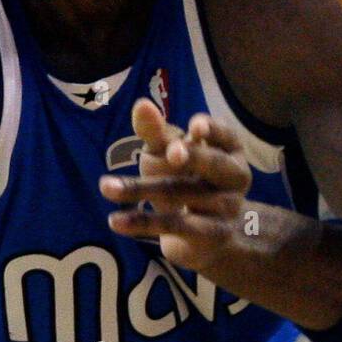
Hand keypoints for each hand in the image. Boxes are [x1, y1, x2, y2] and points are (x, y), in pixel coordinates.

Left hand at [101, 99, 251, 270]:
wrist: (207, 237)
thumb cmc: (187, 180)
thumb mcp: (169, 153)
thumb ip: (156, 131)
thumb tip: (141, 104)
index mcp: (229, 150)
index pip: (226, 135)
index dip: (212, 130)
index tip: (195, 126)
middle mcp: (235, 177)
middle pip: (214, 165)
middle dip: (194, 157)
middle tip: (171, 153)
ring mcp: (227, 208)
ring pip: (184, 195)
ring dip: (143, 189)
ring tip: (106, 186)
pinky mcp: (211, 235)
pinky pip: (176, 226)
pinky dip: (143, 222)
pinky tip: (115, 220)